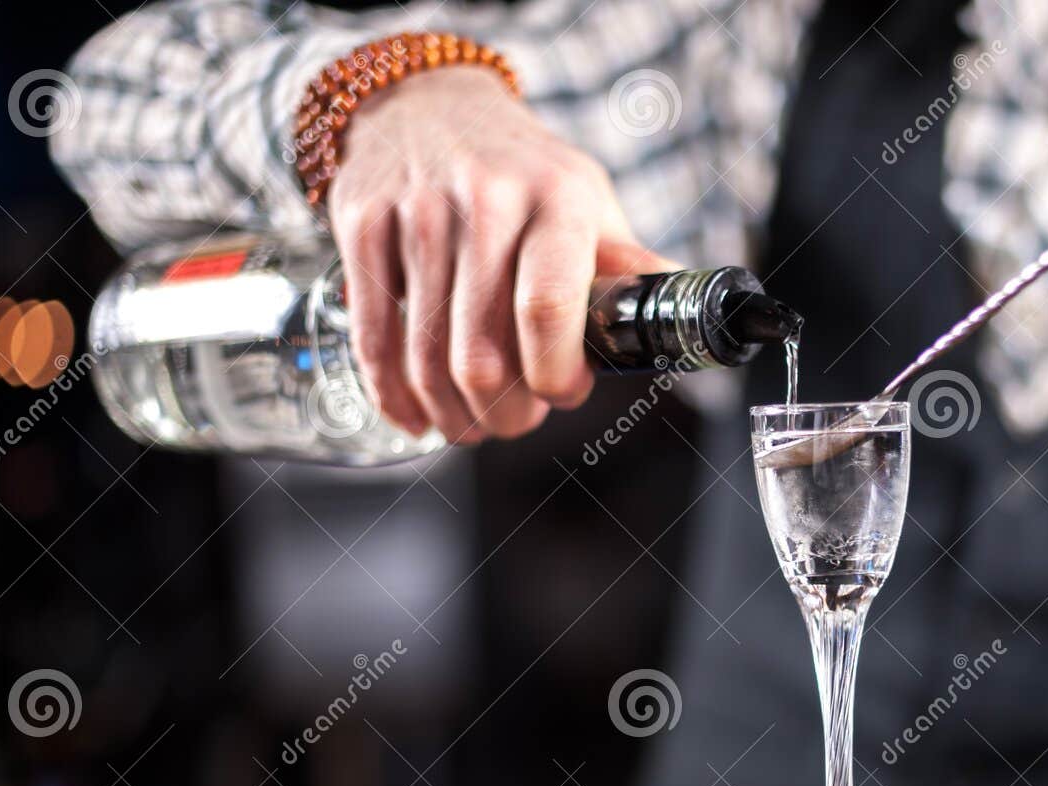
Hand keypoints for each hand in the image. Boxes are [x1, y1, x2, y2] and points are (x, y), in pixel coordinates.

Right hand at [327, 67, 671, 441]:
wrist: (429, 102)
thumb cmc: (524, 170)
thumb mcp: (588, 202)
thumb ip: (628, 269)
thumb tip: (685, 323)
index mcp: (558, 199)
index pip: (548, 311)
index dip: (555, 376)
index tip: (564, 393)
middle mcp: (485, 200)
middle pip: (482, 352)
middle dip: (505, 412)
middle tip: (518, 419)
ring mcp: (417, 213)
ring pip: (426, 356)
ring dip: (455, 413)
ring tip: (475, 421)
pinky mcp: (361, 226)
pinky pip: (374, 338)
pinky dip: (395, 395)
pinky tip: (416, 414)